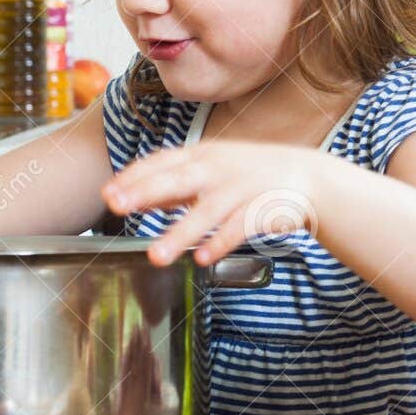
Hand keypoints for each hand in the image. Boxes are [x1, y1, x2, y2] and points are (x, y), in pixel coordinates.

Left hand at [103, 141, 326, 268]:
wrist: (307, 178)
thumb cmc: (252, 174)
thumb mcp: (213, 169)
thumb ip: (176, 183)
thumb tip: (137, 193)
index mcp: (203, 155)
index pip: (162, 162)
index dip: (134, 177)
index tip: (109, 193)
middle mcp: (219, 169)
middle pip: (177, 180)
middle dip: (145, 193)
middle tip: (117, 208)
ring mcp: (241, 189)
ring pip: (206, 211)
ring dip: (180, 233)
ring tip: (156, 256)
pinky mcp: (261, 210)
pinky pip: (237, 228)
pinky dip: (220, 243)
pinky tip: (201, 259)